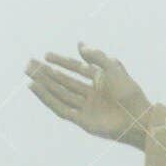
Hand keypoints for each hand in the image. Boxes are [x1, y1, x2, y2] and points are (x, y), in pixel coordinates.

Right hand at [26, 44, 153, 147]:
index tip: (46, 55)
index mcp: (100, 80)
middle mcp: (91, 93)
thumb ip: (96, 56)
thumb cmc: (129, 92)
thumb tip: (79, 45)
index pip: (76, 68)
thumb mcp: (113, 68)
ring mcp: (85, 107)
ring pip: (60, 93)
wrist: (136, 118)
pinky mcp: (81, 120)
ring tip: (29, 74)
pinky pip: (60, 108)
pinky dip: (47, 99)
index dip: (61, 61)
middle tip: (30, 64)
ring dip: (44, 84)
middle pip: (64, 81)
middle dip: (47, 73)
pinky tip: (36, 89)